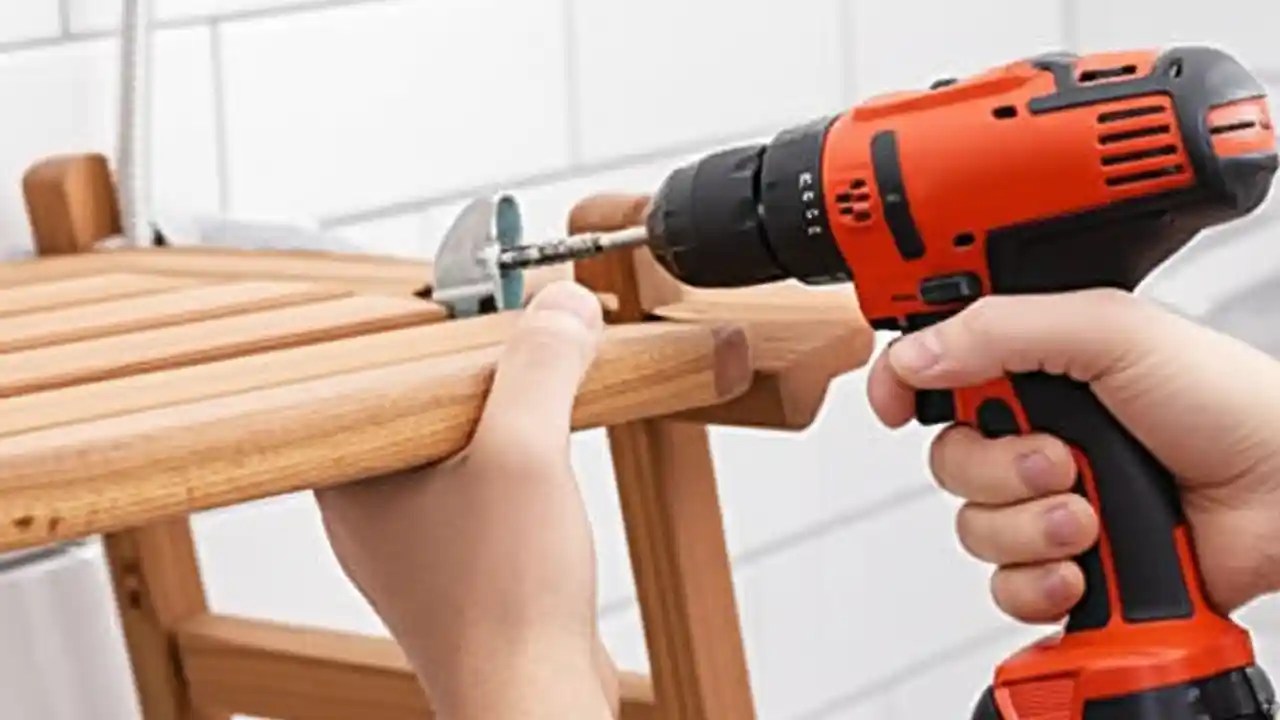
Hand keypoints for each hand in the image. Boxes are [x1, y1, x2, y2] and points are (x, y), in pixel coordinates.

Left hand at [315, 281, 617, 718]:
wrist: (535, 698)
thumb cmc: (504, 600)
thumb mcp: (525, 452)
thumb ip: (541, 366)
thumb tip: (561, 303)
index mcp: (353, 477)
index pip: (375, 372)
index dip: (428, 328)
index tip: (478, 302)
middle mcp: (372, 510)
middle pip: (420, 404)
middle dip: (478, 369)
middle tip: (522, 338)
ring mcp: (415, 542)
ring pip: (454, 447)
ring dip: (503, 418)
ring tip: (543, 393)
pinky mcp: (460, 564)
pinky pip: (480, 488)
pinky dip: (516, 464)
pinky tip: (547, 463)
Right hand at [866, 289, 1279, 621]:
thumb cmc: (1223, 401)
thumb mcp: (1109, 332)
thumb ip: (1001, 331)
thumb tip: (915, 356)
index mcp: (1036, 367)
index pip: (935, 372)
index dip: (902, 388)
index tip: (896, 407)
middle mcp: (1036, 434)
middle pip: (948, 460)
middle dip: (1000, 470)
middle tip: (1060, 460)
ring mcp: (1050, 503)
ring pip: (975, 528)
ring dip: (1032, 527)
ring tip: (1091, 514)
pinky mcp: (1068, 564)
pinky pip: (1007, 586)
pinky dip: (1040, 580)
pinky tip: (1084, 565)